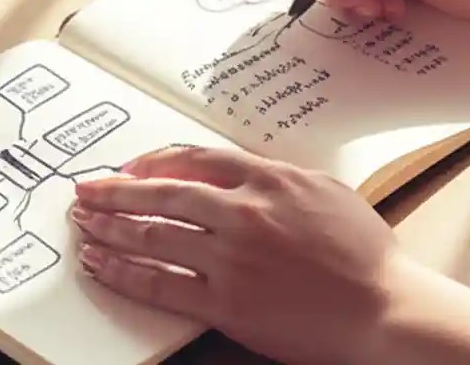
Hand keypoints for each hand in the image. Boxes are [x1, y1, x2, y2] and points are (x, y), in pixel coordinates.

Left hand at [71, 146, 397, 363]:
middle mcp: (243, 211)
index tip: (129, 168)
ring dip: (109, 229)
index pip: (194, 158)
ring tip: (84, 227)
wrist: (385, 310)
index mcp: (268, 178)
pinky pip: (161, 284)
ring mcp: (232, 257)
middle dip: (115, 191)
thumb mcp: (327, 193)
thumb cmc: (367, 256)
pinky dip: (124, 274)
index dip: (152, 162)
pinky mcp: (227, 301)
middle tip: (84, 191)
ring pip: (152, 235)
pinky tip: (103, 268)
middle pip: (161, 192)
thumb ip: (281, 177)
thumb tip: (246, 170)